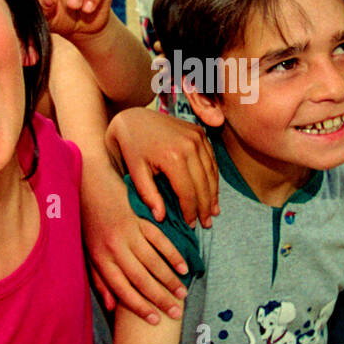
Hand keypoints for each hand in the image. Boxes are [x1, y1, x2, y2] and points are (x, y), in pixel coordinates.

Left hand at [80, 161, 189, 324]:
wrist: (91, 185)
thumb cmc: (89, 223)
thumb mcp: (88, 253)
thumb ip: (100, 280)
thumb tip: (113, 307)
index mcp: (101, 259)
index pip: (122, 289)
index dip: (139, 307)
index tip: (155, 320)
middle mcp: (115, 248)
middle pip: (141, 278)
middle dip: (160, 298)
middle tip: (176, 313)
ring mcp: (129, 233)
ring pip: (153, 261)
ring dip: (169, 279)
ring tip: (183, 294)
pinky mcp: (140, 220)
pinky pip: (159, 240)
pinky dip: (172, 254)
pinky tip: (183, 266)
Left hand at [108, 108, 218, 228]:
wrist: (133, 117)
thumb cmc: (130, 147)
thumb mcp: (134, 172)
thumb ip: (148, 195)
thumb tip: (162, 218)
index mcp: (173, 157)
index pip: (188, 192)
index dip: (190, 212)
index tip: (190, 225)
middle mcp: (189, 145)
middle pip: (203, 184)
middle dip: (205, 207)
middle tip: (206, 223)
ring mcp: (197, 137)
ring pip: (211, 173)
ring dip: (213, 194)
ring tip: (213, 211)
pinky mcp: (199, 132)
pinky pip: (211, 159)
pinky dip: (213, 177)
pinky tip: (211, 190)